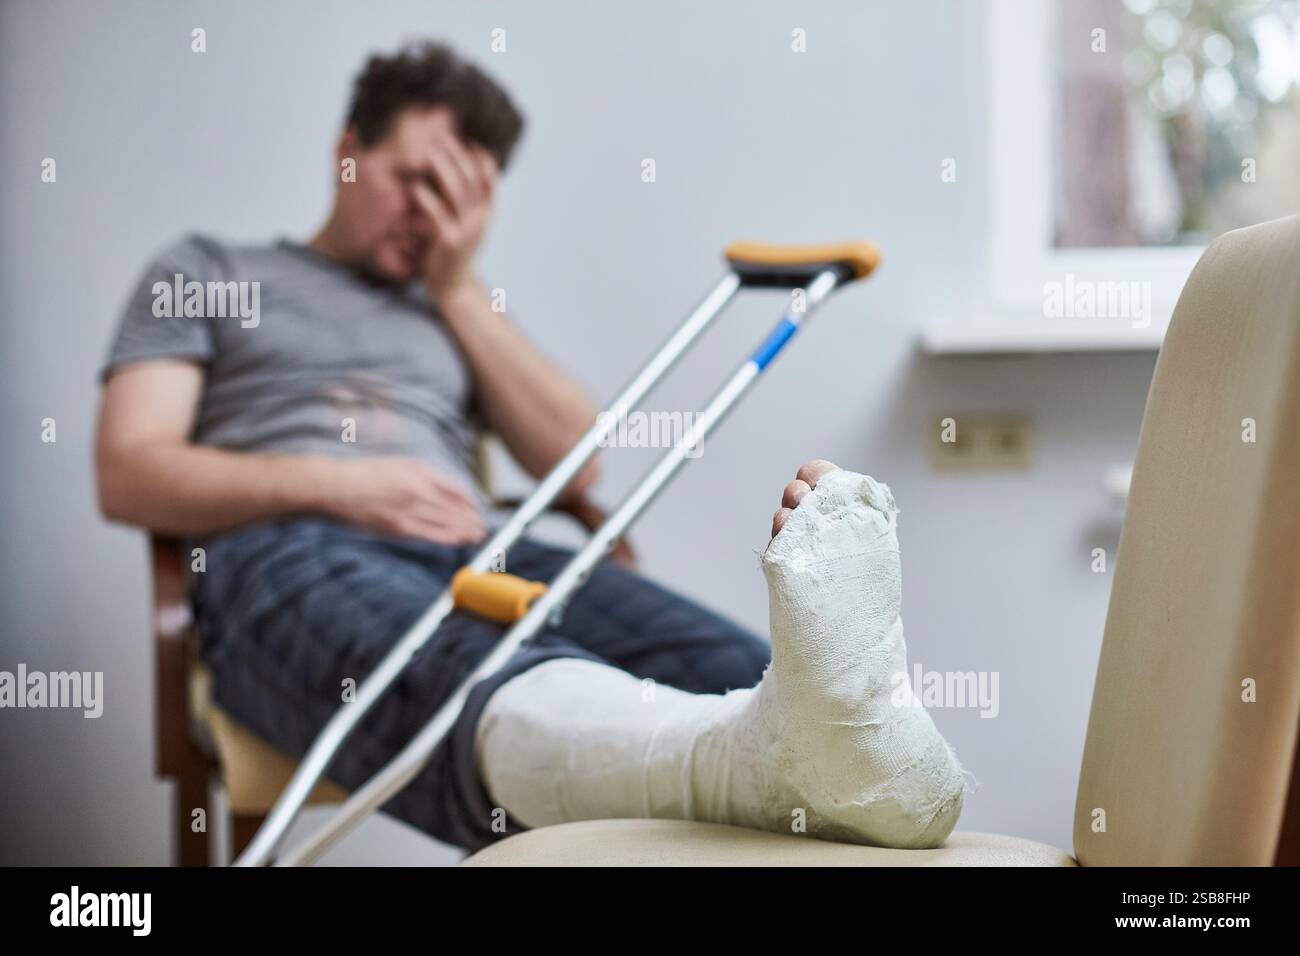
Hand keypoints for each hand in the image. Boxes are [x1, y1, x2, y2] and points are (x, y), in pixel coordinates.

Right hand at [324, 457, 486, 544]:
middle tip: (484, 526)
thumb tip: (449, 493)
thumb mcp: (400, 465)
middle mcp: (419, 490)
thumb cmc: (366, 476)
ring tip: (479, 536)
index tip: (478, 508)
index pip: (456, 489)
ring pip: (448, 523)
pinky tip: (460, 540)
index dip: (471, 501)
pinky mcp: (400, 528)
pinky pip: (432, 535)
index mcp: (420, 472)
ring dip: (467, 530)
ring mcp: (410, 510)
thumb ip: (426, 477)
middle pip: (456, 508)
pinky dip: (450, 538)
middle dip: (473, 518)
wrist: (336, 488)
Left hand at [412, 137, 498, 302]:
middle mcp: (481, 219)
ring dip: (445, 169)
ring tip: (430, 152)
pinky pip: (438, 215)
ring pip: (459, 193)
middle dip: (459, 156)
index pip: (490, 179)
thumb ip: (469, 199)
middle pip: (473, 180)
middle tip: (442, 137)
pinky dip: (427, 198)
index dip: (482, 157)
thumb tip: (461, 167)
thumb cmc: (455, 248)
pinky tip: (416, 186)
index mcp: (487, 212)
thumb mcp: (468, 222)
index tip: (468, 138)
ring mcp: (467, 230)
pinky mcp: (449, 242)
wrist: (453, 285)